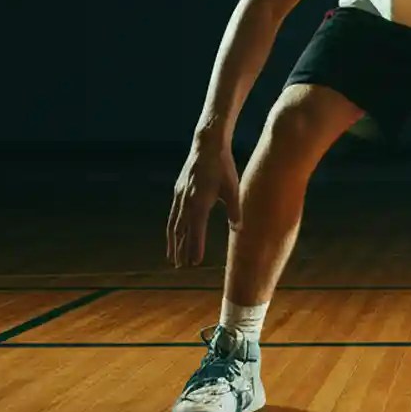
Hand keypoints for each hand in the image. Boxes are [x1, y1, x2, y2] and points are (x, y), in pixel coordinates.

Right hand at [167, 141, 240, 267]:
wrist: (207, 145)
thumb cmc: (222, 166)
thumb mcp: (233, 188)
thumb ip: (235, 210)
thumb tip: (238, 228)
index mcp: (200, 202)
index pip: (196, 230)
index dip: (194, 247)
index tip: (193, 263)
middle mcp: (186, 201)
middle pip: (180, 231)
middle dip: (179, 249)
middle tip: (179, 266)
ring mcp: (180, 195)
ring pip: (173, 223)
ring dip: (173, 241)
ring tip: (172, 256)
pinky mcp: (178, 190)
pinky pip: (173, 213)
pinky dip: (172, 227)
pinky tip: (174, 233)